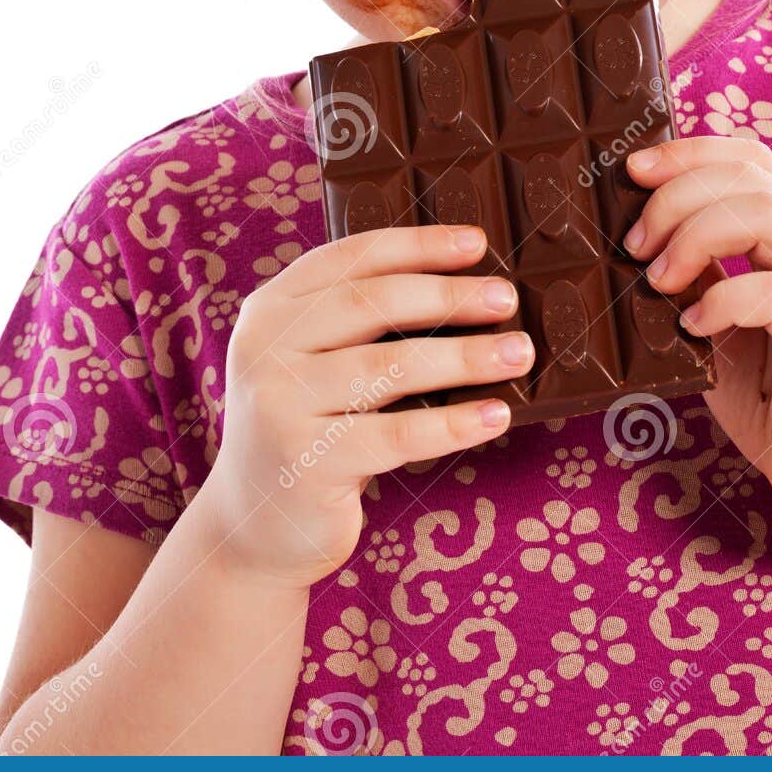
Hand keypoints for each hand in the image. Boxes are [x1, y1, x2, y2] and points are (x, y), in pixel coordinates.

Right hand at [198, 224, 531, 588]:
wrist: (254, 528)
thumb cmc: (309, 431)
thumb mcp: (313, 363)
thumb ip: (360, 324)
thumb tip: (467, 288)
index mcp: (271, 309)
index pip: (351, 257)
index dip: (418, 244)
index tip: (477, 243)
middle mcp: (265, 348)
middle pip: (372, 303)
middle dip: (448, 296)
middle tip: (506, 297)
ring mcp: (280, 405)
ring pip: (390, 367)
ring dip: (465, 357)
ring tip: (517, 353)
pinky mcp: (307, 462)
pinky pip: (397, 435)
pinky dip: (453, 423)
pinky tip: (495, 416)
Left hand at [624, 137, 771, 526]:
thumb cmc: (770, 394)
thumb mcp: (714, 321)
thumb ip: (689, 275)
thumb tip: (628, 237)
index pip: (748, 158)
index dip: (688, 151)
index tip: (633, 170)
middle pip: (749, 177)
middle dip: (677, 196)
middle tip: (634, 246)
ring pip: (767, 215)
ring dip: (696, 236)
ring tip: (660, 281)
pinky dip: (723, 299)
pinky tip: (692, 326)